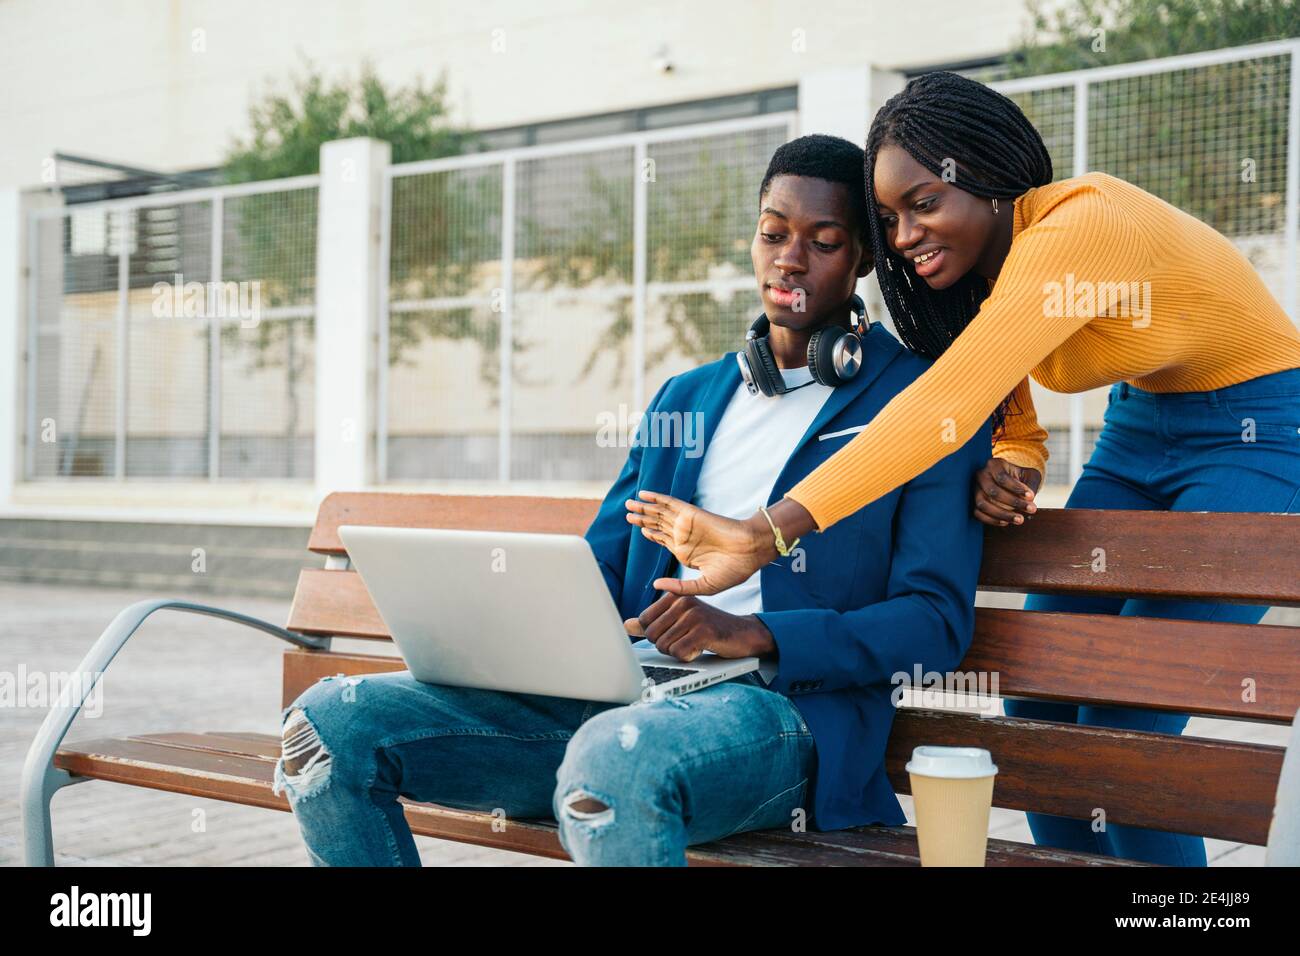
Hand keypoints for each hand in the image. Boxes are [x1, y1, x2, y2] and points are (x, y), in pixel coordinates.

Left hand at [625, 490, 774, 595]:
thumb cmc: (734, 570)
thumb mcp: (703, 586)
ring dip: (644, 508)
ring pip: (660, 513)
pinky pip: (669, 503)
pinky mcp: (691, 514)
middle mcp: (684, 537)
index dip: (651, 533)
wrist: (751, 552)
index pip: (664, 539)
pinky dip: (656, 498)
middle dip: (642, 518)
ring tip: (629, 503)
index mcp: (687, 552)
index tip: (640, 528)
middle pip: (658, 524)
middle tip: (627, 513)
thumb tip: (656, 585)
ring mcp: (686, 525)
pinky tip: (644, 494)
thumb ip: (679, 587)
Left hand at [625, 593, 773, 661]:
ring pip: (664, 646)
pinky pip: (679, 653)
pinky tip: (700, 649)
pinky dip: (688, 657)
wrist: (743, 633)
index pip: (644, 622)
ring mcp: (694, 615)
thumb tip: (626, 625)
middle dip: (666, 646)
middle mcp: (683, 602)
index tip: (674, 633)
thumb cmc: (709, 628)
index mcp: (674, 596)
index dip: (655, 635)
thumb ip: (653, 622)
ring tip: (694, 643)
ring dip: (677, 652)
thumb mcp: (680, 621)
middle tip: (686, 640)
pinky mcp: (704, 631)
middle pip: (652, 636)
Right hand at [973, 457, 1040, 526]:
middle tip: (1031, 509)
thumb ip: (1031, 485)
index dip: (1016, 488)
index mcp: (994, 465)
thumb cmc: (1021, 478)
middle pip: (992, 491)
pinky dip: (992, 520)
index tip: (1031, 496)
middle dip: (1013, 502)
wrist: (1010, 483)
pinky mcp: (973, 503)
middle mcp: (981, 475)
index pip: (1002, 477)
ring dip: (1002, 514)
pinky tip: (1006, 522)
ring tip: (1020, 519)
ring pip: (983, 504)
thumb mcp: (1029, 476)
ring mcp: (974, 489)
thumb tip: (1028, 500)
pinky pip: (978, 514)